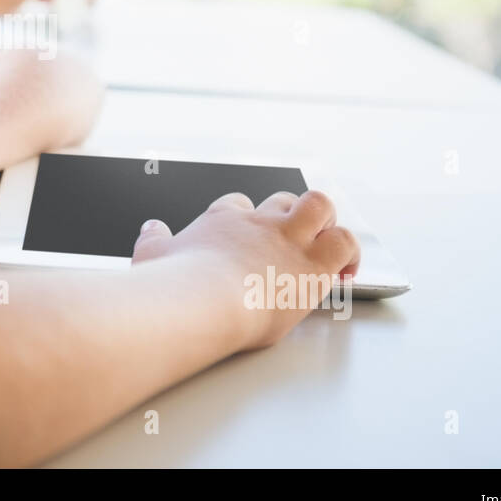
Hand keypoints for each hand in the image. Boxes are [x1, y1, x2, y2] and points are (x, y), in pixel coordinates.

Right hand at [132, 190, 359, 350]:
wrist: (201, 301)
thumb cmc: (174, 287)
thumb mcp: (150, 257)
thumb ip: (153, 240)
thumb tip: (151, 228)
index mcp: (221, 222)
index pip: (239, 206)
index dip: (247, 219)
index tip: (248, 238)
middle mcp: (257, 224)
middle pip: (283, 199)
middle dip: (291, 215)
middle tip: (293, 240)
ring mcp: (287, 239)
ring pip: (320, 206)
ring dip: (326, 223)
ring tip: (325, 246)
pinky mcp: (312, 264)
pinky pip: (345, 243)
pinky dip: (350, 254)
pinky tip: (344, 272)